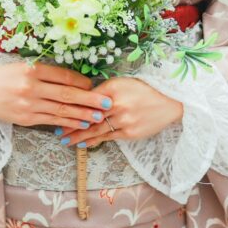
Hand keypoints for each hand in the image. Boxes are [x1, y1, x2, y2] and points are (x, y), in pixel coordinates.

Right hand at [0, 62, 111, 129]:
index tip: (94, 85)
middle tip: (106, 103)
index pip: (62, 76)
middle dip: (89, 100)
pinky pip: (51, 121)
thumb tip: (74, 82)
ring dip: (82, 114)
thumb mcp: (24, 67)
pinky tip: (80, 123)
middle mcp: (31, 88)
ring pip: (61, 110)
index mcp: (32, 70)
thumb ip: (46, 73)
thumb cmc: (4, 76)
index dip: (81, 81)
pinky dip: (67, 122)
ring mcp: (28, 105)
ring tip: (98, 117)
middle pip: (66, 94)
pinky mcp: (26, 119)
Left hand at [58, 77, 183, 147]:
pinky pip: (108, 138)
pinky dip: (94, 141)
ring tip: (66, 141)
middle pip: (89, 116)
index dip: (72, 106)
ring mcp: (124, 120)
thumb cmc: (144, 90)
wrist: (170, 103)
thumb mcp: (123, 83)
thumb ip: (103, 91)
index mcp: (114, 88)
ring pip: (96, 130)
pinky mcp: (130, 133)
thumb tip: (82, 100)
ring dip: (79, 136)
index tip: (59, 112)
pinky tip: (83, 144)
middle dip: (71, 125)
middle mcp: (118, 104)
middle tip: (57, 132)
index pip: (87, 98)